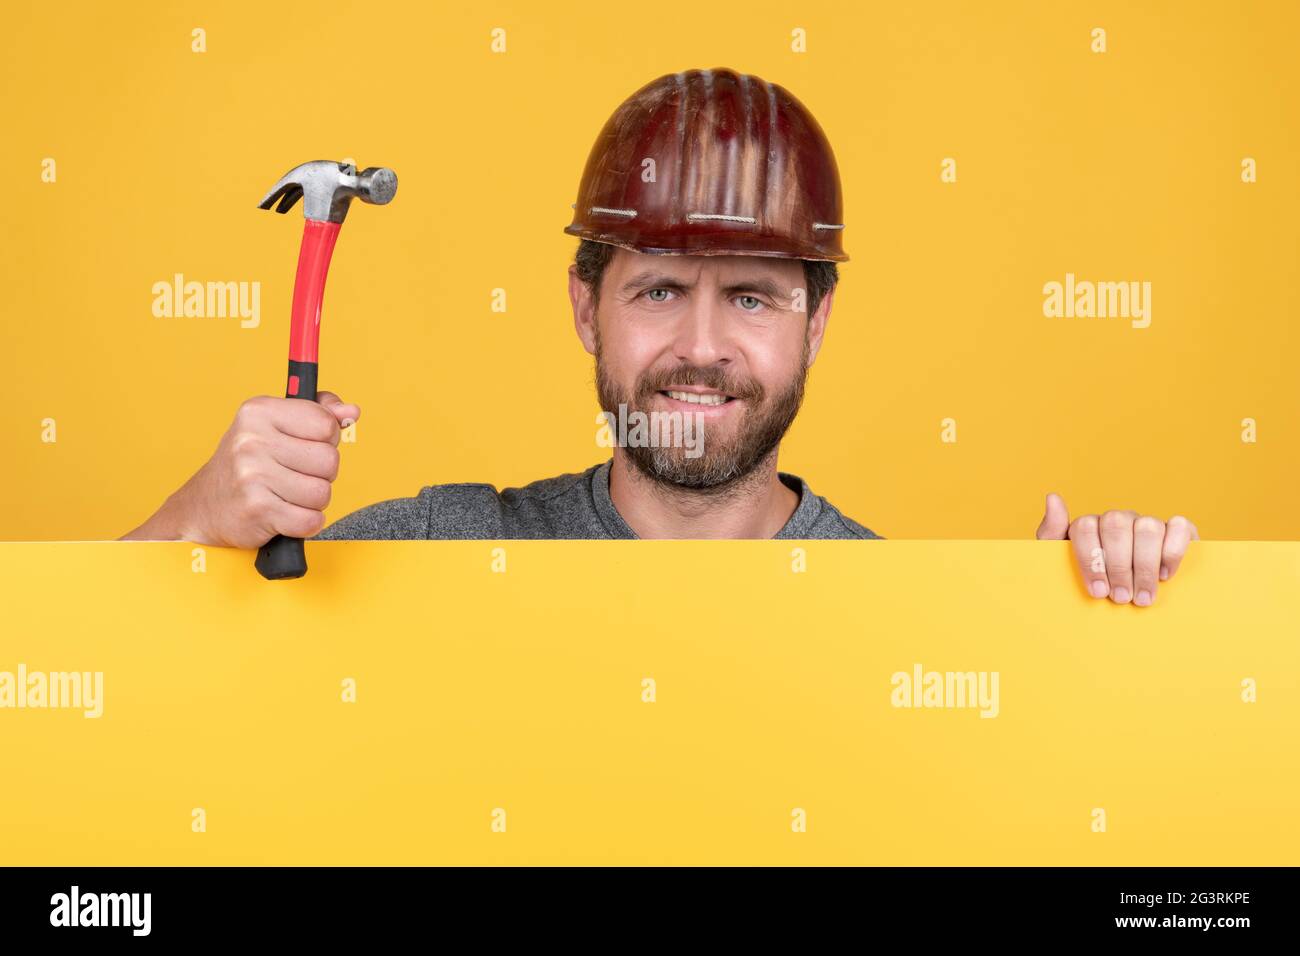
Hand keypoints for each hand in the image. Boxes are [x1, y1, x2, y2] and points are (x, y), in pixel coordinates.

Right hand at [120, 391, 359, 546]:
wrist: (205, 507)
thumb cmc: (249, 464)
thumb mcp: (277, 425)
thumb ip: (319, 413)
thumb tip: (351, 411)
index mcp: (259, 411)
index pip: (327, 424)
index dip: (327, 439)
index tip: (307, 445)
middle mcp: (252, 440)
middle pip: (330, 461)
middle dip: (321, 474)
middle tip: (294, 475)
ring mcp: (252, 475)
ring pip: (322, 493)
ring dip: (312, 501)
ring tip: (286, 495)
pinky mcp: (257, 509)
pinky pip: (311, 520)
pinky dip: (304, 523)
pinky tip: (284, 514)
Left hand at [1035, 493, 1198, 606]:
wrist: (1117, 597)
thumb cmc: (1088, 581)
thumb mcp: (1061, 564)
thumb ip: (1052, 532)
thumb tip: (1053, 497)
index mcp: (1089, 525)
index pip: (1085, 527)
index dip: (1091, 560)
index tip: (1098, 591)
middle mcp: (1118, 519)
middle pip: (1116, 526)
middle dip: (1119, 566)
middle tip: (1121, 598)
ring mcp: (1146, 523)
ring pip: (1147, 528)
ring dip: (1145, 566)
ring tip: (1142, 597)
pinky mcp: (1177, 531)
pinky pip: (1180, 527)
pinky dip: (1173, 551)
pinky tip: (1165, 576)